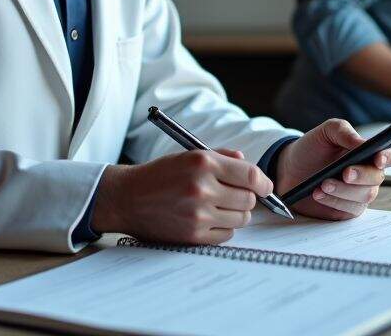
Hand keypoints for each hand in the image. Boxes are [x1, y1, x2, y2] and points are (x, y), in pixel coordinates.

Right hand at [92, 147, 271, 244]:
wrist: (127, 198)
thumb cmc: (160, 175)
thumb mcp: (190, 155)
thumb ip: (223, 158)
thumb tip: (250, 167)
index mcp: (203, 162)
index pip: (251, 176)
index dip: (263, 183)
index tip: (264, 187)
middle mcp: (201, 188)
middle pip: (249, 200)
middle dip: (247, 197)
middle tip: (233, 195)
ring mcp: (197, 214)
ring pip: (241, 219)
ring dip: (235, 213)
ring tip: (218, 206)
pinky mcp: (192, 235)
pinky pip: (226, 235)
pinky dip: (222, 228)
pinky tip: (207, 219)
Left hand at [274, 119, 390, 219]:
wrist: (289, 168)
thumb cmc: (312, 148)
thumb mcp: (326, 132)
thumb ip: (344, 131)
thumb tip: (363, 142)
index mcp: (369, 152)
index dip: (390, 156)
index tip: (378, 158)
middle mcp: (368, 173)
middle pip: (378, 177)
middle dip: (362, 175)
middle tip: (345, 173)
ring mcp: (359, 192)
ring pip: (365, 195)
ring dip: (344, 190)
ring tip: (323, 183)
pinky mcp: (347, 209)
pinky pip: (349, 209)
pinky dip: (333, 201)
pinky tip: (318, 193)